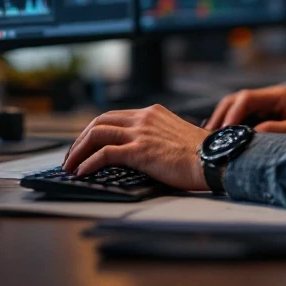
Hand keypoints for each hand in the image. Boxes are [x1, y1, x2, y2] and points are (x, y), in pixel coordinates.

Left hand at [62, 105, 208, 190]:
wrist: (215, 159)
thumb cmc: (201, 154)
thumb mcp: (176, 136)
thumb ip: (157, 137)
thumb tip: (142, 152)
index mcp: (152, 113)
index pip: (114, 117)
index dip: (94, 131)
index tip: (85, 145)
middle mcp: (144, 118)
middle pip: (100, 121)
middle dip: (80, 139)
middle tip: (71, 156)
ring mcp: (141, 133)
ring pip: (97, 134)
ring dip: (78, 150)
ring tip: (70, 166)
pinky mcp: (140, 150)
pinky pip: (105, 153)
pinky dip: (89, 162)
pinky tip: (82, 172)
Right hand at [205, 85, 285, 134]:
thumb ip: (279, 130)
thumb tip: (254, 132)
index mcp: (278, 96)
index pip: (247, 97)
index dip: (233, 112)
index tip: (224, 130)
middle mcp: (270, 97)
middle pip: (237, 99)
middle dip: (222, 114)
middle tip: (210, 134)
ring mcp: (267, 105)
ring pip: (237, 107)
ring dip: (224, 119)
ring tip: (211, 137)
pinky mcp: (266, 115)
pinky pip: (243, 116)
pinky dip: (231, 125)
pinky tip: (223, 138)